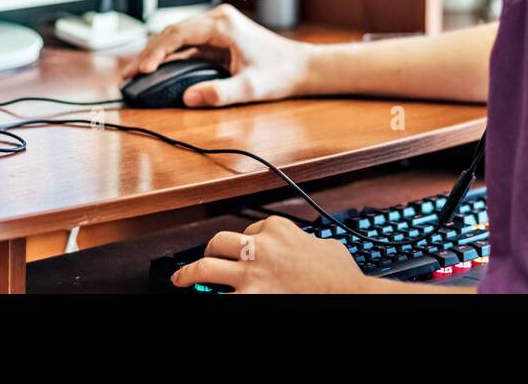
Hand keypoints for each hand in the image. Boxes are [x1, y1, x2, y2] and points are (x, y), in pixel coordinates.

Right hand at [123, 4, 314, 106]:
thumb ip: (219, 93)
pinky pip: (186, 44)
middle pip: (172, 32)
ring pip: (176, 36)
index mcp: (224, 25)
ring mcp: (217, 27)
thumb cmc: (280, 74)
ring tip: (133, 74)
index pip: (179, 34)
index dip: (155, 52)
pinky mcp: (217, 38)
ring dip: (155, 54)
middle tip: (127, 75)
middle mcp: (218, 19)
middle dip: (148, 54)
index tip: (141, 70)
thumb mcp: (250, 88)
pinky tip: (154, 70)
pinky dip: (169, 56)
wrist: (301, 67)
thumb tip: (188, 98)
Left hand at [172, 216, 369, 293]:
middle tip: (206, 257)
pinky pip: (221, 298)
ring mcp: (251, 273)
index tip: (250, 250)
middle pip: (221, 241)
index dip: (251, 240)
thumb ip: (307, 242)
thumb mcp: (325, 245)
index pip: (253, 228)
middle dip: (211, 249)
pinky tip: (205, 299)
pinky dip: (211, 298)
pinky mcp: (250, 297)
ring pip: (208, 267)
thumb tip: (307, 247)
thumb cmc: (339, 275)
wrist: (345, 293)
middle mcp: (260, 247)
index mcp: (278, 228)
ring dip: (191, 273)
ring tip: (181, 278)